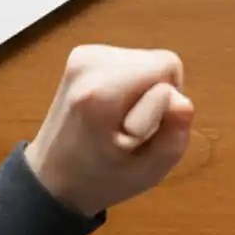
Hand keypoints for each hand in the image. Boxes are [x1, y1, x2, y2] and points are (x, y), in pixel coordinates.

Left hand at [25, 45, 195, 216]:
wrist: (51, 178)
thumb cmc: (101, 178)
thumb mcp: (148, 173)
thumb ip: (174, 137)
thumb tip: (182, 102)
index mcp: (101, 91)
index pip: (168, 67)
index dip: (165, 106)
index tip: (135, 135)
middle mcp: (88, 62)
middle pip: (160, 61)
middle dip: (160, 95)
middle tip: (134, 129)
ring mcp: (83, 55)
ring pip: (149, 60)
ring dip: (146, 91)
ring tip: (121, 121)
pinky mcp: (84, 55)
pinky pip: (134, 61)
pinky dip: (133, 85)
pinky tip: (113, 110)